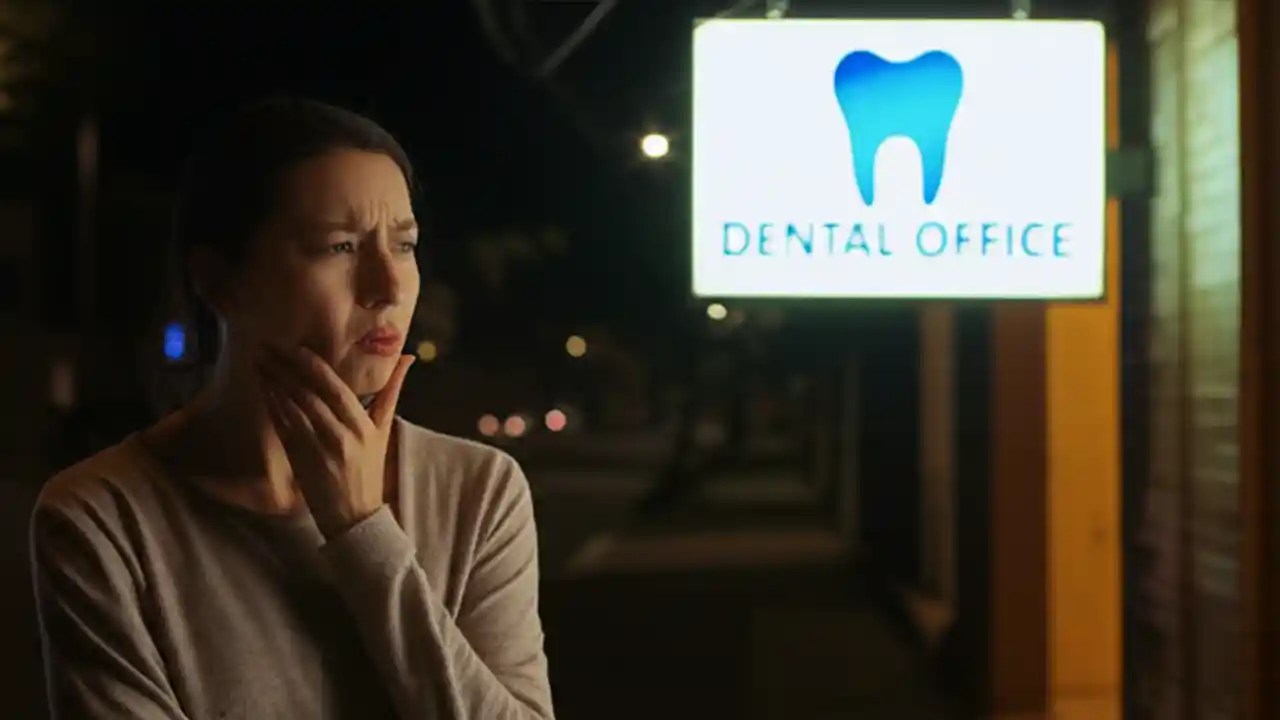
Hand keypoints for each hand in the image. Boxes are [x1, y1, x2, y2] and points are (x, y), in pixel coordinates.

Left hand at [256, 346, 414, 537]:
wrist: (356, 516)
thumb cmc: (370, 471)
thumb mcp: (384, 430)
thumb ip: (392, 392)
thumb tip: (408, 358)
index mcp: (363, 426)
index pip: (336, 388)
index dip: (314, 366)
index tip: (296, 347)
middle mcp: (342, 435)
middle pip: (310, 394)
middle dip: (285, 368)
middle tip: (266, 348)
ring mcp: (320, 449)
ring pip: (294, 408)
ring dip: (274, 383)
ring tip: (259, 364)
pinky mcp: (302, 461)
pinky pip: (285, 428)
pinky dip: (273, 407)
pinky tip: (263, 391)